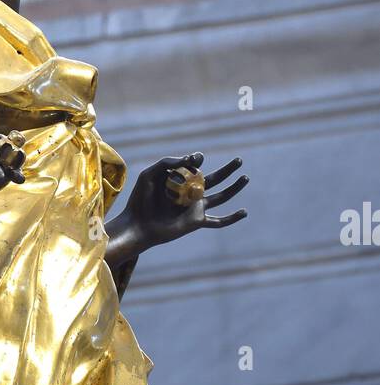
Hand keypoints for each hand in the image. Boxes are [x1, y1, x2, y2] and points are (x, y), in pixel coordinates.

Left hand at [124, 152, 247, 249]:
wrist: (138, 225)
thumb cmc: (140, 200)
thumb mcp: (150, 174)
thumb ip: (168, 162)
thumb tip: (191, 158)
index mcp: (181, 181)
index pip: (196, 166)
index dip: (197, 159)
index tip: (193, 158)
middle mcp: (190, 193)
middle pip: (216, 179)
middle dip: (228, 170)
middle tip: (239, 160)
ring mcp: (195, 208)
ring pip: (221, 197)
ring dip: (234, 188)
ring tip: (245, 177)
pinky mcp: (196, 222)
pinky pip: (218, 221)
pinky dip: (231, 218)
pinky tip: (244, 212)